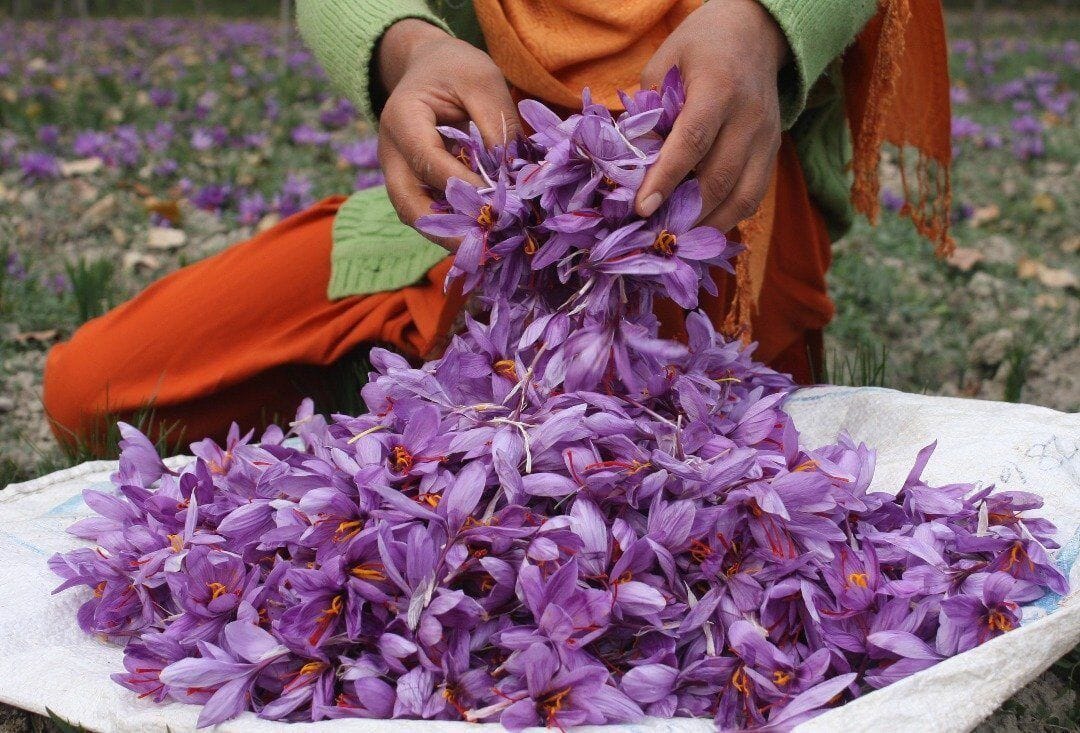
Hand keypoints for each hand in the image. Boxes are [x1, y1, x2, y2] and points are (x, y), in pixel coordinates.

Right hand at [377, 20, 521, 246]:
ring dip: (449, 236)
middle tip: (483, 250)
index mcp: (402, 119)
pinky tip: (484, 240)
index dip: (462, 187)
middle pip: (408, 204)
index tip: (498, 205)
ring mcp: (398, 173)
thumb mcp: (481, 80)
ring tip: (486, 252)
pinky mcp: (414, 186)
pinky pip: (429, 214)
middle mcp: (391, 153)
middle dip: (445, 231)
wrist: (430, 67)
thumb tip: (512, 173)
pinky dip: (453, 229)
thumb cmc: (456, 70)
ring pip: (416, 216)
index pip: (428, 162)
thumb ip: (496, 122)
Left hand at [635, 0, 790, 232]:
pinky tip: (701, 227)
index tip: (642, 208)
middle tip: (652, 233)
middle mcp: (749, 117)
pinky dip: (728, 218)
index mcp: (718, 88)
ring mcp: (766, 138)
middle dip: (684, 212)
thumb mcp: (665, 64)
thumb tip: (634, 164)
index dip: (666, 179)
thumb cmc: (699, 48)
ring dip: (707, 224)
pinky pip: (753, 197)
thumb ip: (649, 111)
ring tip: (675, 238)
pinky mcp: (772, 152)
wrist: (754, 33)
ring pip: (742, 196)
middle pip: (718, 177)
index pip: (692, 141)